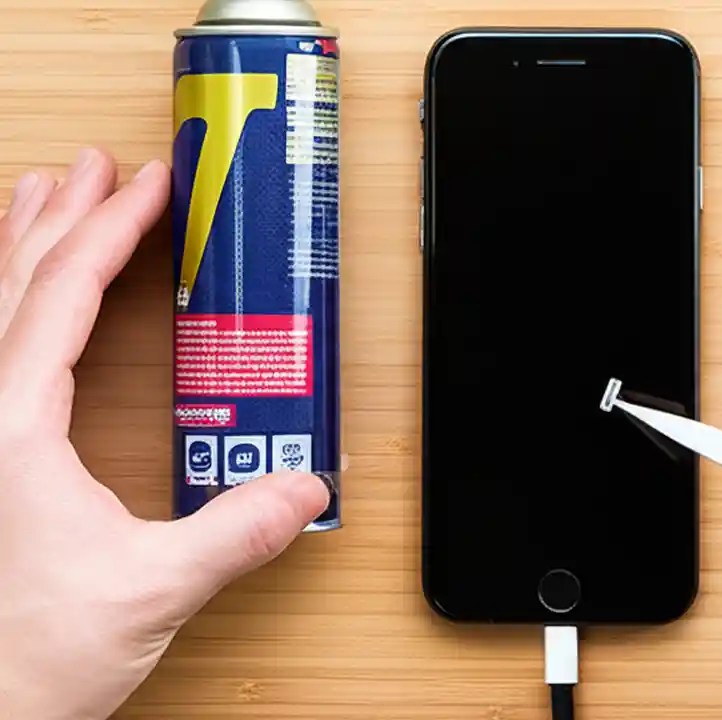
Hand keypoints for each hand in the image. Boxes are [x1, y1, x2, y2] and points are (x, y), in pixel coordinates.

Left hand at [0, 149, 329, 719]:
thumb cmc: (24, 660)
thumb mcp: (149, 591)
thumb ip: (233, 534)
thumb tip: (305, 488)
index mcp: (10, 428)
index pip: (60, 295)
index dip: (109, 231)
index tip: (147, 185)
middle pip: (14, 284)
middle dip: (59, 213)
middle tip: (96, 164)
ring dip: (19, 245)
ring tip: (39, 194)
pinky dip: (7, 305)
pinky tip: (19, 308)